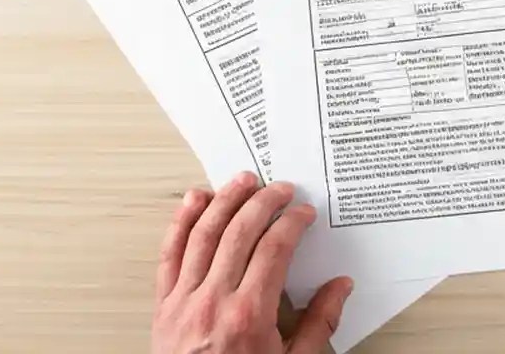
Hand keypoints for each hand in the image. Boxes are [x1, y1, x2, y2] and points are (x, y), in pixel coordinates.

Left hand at [152, 172, 352, 353]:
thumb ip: (318, 324)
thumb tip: (341, 287)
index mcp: (249, 316)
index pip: (273, 250)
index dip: (291, 223)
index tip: (303, 213)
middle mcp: (213, 302)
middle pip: (240, 233)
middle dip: (263, 202)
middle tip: (280, 188)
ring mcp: (184, 301)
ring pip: (203, 234)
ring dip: (225, 201)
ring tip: (242, 181)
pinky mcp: (163, 305)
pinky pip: (169, 254)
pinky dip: (181, 223)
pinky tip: (194, 202)